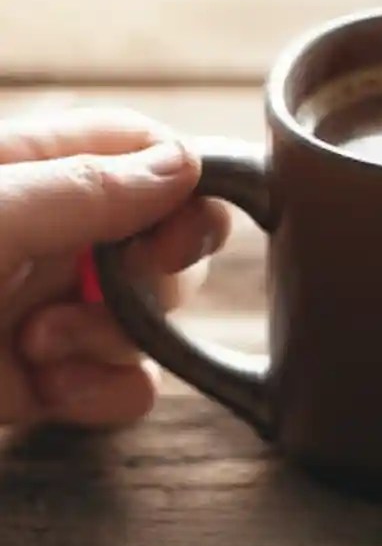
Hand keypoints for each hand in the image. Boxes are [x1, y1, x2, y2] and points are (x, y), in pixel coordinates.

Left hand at [0, 107, 228, 426]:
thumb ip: (82, 190)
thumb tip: (189, 163)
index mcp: (28, 169)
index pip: (145, 150)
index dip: (182, 189)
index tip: (173, 235)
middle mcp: (48, 236)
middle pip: (167, 243)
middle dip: (149, 281)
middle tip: (106, 293)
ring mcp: (46, 309)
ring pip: (152, 320)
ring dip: (113, 343)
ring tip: (39, 348)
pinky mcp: (42, 381)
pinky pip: (125, 386)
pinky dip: (105, 396)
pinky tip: (53, 393)